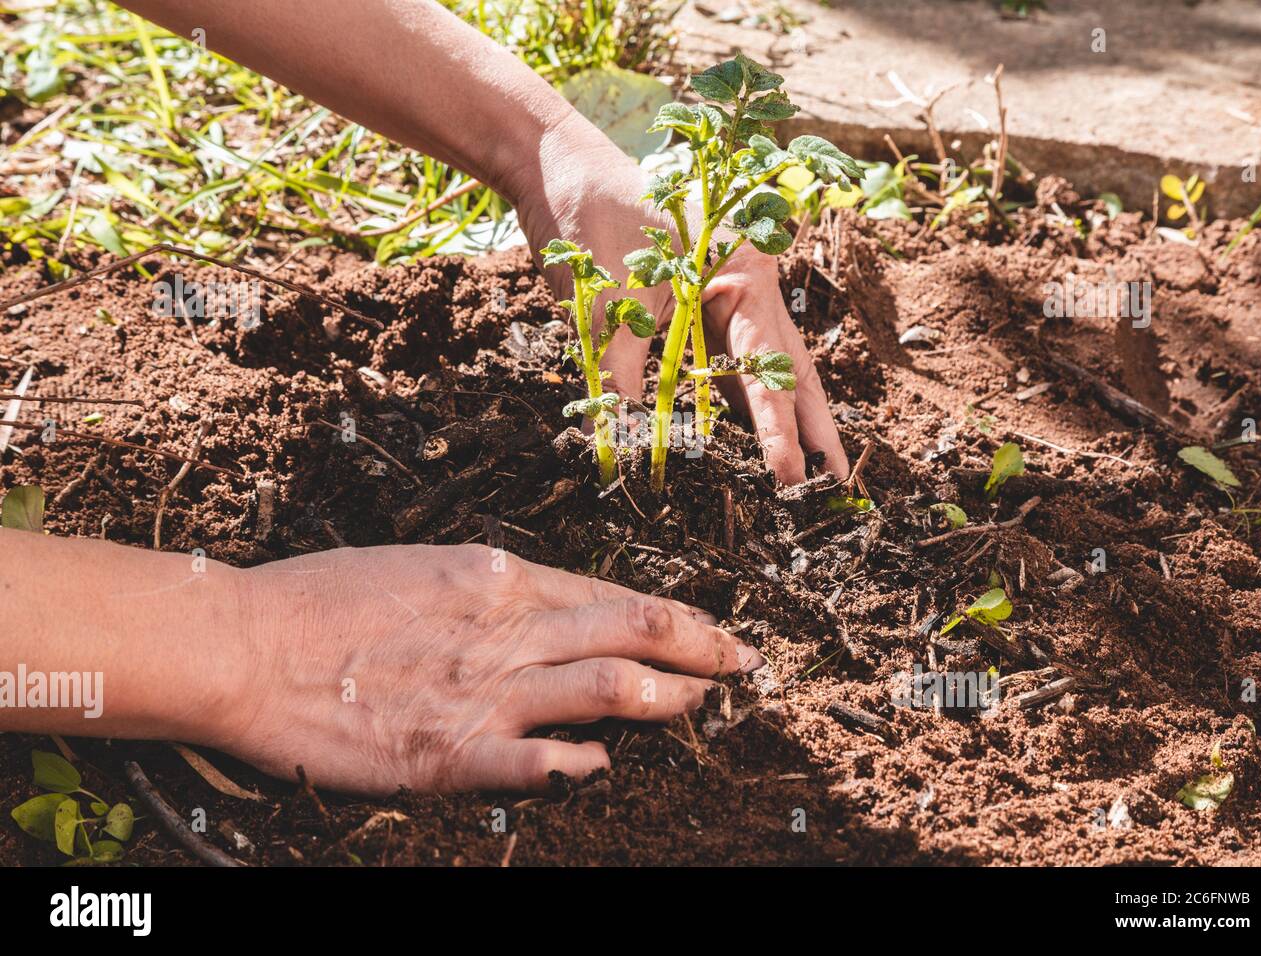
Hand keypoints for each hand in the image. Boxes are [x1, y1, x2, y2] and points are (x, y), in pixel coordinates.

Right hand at [222, 544, 762, 794]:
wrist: (247, 643)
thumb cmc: (323, 598)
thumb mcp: (420, 567)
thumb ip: (488, 591)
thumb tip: (543, 605)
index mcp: (498, 578)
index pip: (613, 595)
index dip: (677, 614)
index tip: (713, 630)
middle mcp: (507, 629)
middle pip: (635, 632)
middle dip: (702, 649)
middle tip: (744, 665)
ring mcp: (484, 692)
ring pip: (610, 689)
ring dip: (668, 701)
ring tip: (703, 708)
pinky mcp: (450, 755)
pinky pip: (540, 762)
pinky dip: (582, 763)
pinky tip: (602, 765)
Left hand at [518, 127, 848, 485]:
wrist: (556, 170)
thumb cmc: (592, 218)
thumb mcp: (612, 301)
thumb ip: (623, 371)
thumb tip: (618, 445)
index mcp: (745, 274)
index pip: (769, 366)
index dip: (780, 428)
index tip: (790, 478)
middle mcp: (745, 289)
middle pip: (786, 368)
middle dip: (812, 428)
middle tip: (836, 484)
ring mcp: (720, 300)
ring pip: (758, 372)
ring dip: (777, 422)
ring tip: (805, 476)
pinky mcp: (691, 313)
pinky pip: (720, 368)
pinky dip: (733, 406)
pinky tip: (747, 445)